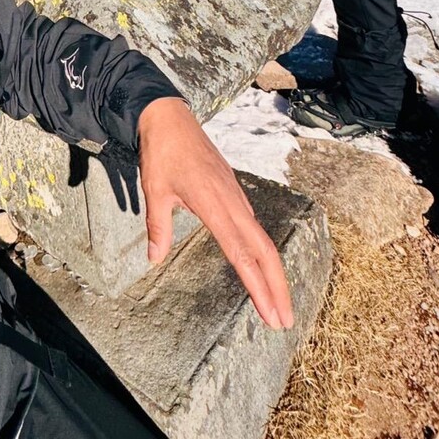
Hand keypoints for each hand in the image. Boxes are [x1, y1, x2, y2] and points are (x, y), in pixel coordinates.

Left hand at [137, 97, 293, 330]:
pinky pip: (253, 224)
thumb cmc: (161, 153)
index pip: (243, 254)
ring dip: (272, 271)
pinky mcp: (233, 189)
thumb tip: (154, 259)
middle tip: (284, 321)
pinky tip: (259, 265)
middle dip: (278, 287)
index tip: (271, 315)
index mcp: (215, 205)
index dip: (258, 287)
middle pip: (265, 251)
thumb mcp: (155, 191)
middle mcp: (233, 202)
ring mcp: (236, 195)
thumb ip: (158, 227)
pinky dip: (261, 251)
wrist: (169, 116)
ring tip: (277, 302)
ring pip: (262, 238)